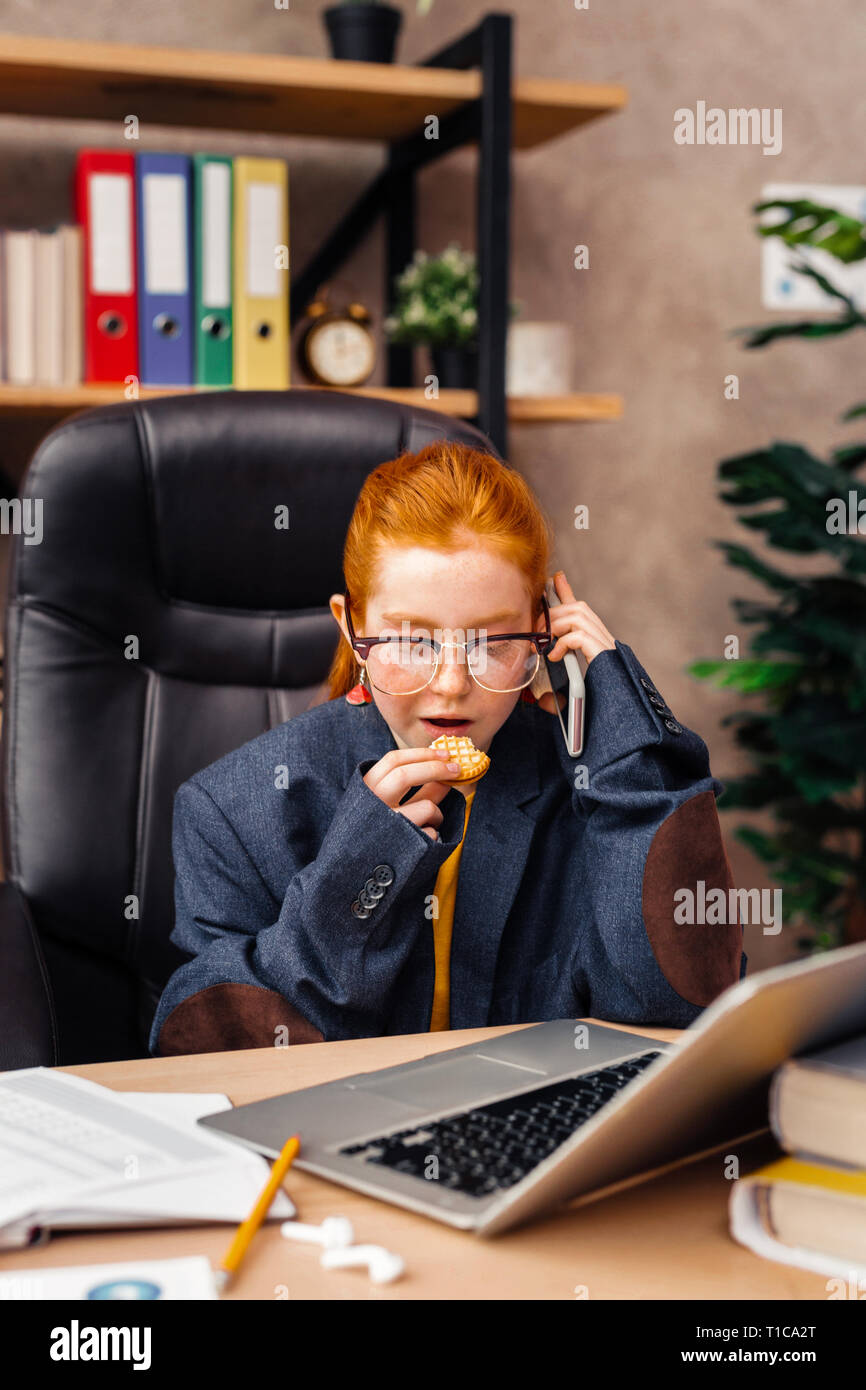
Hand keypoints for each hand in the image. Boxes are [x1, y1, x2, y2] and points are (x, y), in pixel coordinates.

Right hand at [363, 746, 463, 840]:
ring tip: (432, 824)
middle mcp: (372, 806)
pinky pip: (432, 833)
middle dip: (437, 768)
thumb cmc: (376, 835)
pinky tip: (422, 845)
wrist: (355, 876)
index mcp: (366, 790)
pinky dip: (433, 837)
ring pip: (427, 807)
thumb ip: (412, 790)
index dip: (421, 753)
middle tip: (456, 769)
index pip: (392, 760)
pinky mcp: (403, 847)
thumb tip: (443, 771)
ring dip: (438, 814)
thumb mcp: (388, 807)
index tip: (444, 753)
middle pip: (405, 775)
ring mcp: (387, 827)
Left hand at [537, 571, 615, 716]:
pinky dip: (562, 642)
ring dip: (555, 625)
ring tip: (542, 642)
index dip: (566, 590)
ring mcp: (605, 643)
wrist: (618, 713)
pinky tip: (553, 657)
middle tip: (534, 630)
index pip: (578, 607)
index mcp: (595, 639)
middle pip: (576, 607)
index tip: (556, 576)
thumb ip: (558, 681)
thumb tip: (542, 688)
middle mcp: (603, 637)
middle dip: (551, 613)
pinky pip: (578, 634)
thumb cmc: (598, 702)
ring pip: (578, 615)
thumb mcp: (571, 687)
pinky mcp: (603, 652)